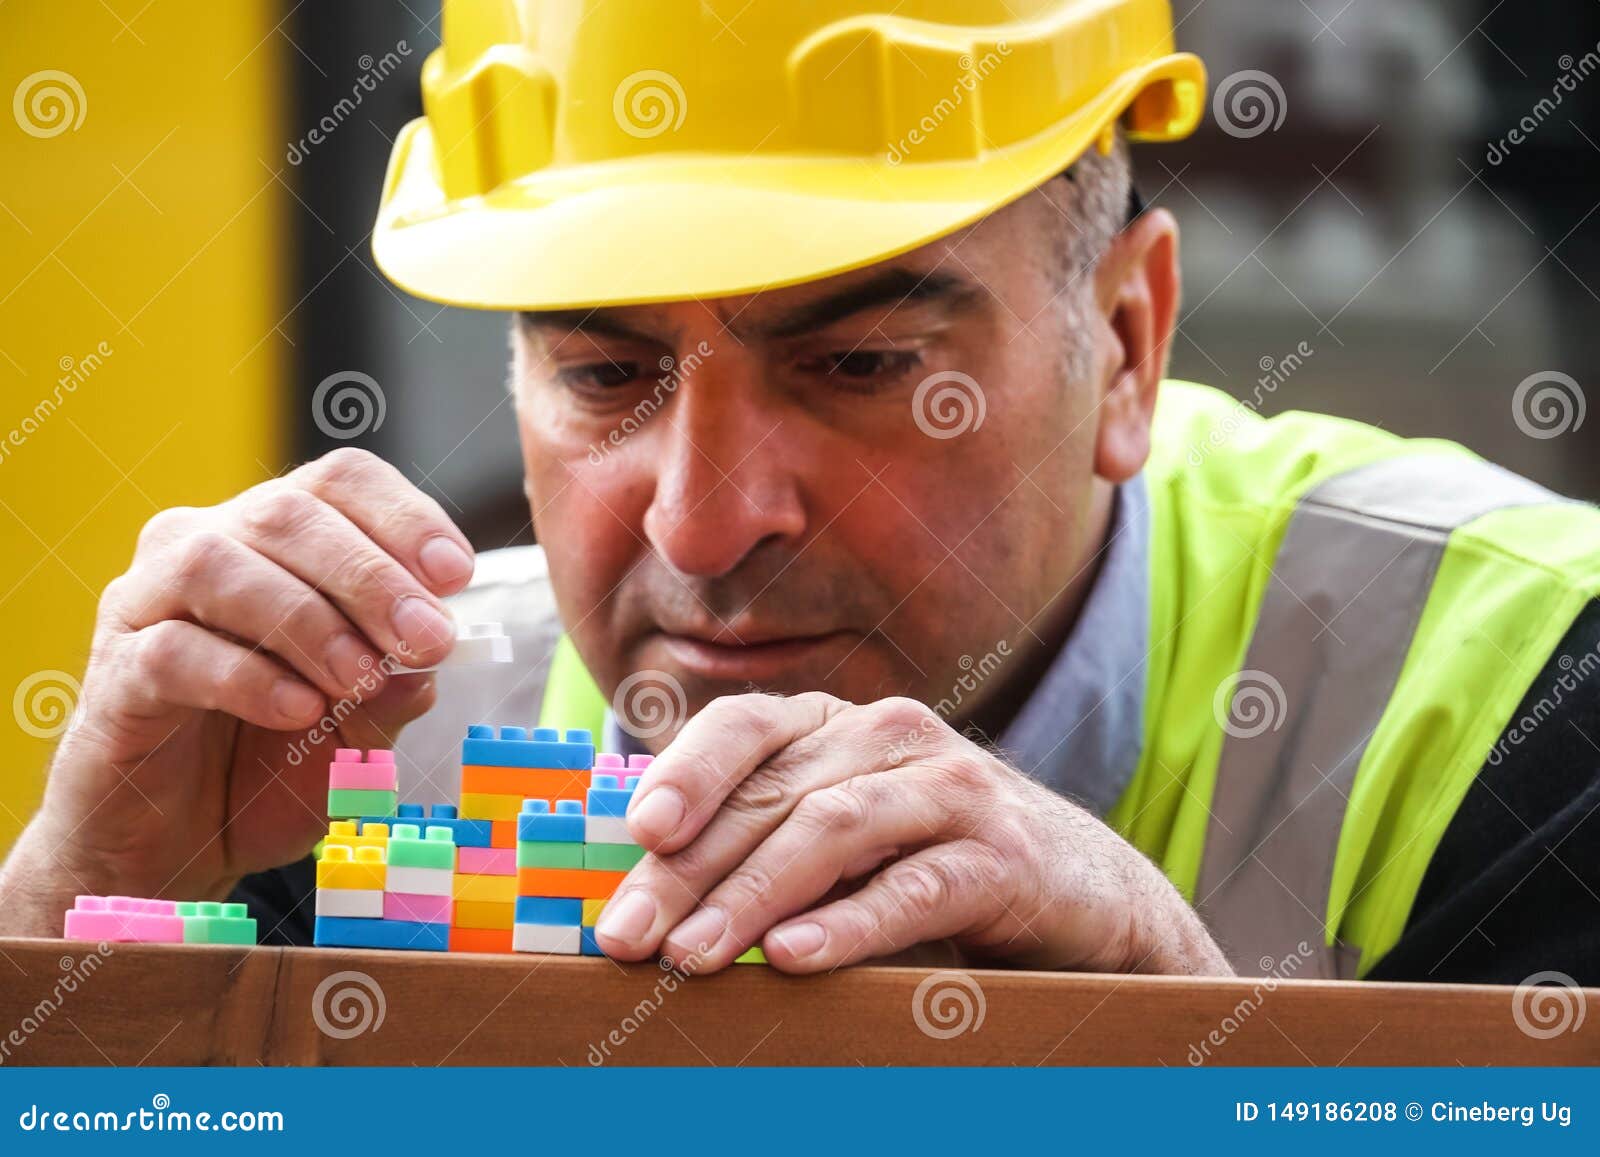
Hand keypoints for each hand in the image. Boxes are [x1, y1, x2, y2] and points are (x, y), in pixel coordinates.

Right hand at [0, 448, 472, 932]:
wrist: (182, 843)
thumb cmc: (273, 763)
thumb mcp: (361, 728)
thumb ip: (396, 687)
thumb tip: (430, 653)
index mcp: (277, 538)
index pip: (340, 482)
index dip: (404, 516)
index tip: (455, 575)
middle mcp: (206, 545)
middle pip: (286, 514)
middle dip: (371, 576)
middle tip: (427, 639)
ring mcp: (149, 603)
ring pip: (219, 565)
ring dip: (307, 621)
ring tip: (360, 680)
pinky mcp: (115, 670)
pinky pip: (172, 650)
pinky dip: (246, 677)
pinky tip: (298, 711)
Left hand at [595, 693, 1231, 975]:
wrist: (1085, 892)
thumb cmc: (932, 865)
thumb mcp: (841, 843)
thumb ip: (760, 845)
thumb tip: (642, 893)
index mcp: (839, 724)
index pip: (745, 727)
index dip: (685, 773)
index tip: (635, 834)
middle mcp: (892, 737)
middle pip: (773, 795)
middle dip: (690, 869)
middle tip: (629, 937)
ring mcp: (951, 789)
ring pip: (832, 830)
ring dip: (752, 896)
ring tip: (693, 955)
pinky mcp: (1001, 855)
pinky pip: (913, 887)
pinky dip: (849, 924)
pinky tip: (794, 958)